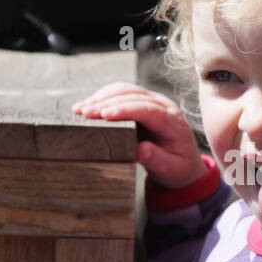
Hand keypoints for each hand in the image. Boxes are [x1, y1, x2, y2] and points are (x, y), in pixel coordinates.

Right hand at [71, 83, 206, 189]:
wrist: (182, 164)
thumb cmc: (177, 168)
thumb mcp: (171, 170)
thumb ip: (158, 160)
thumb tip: (142, 150)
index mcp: (173, 121)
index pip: (148, 109)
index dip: (125, 109)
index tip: (105, 115)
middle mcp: (164, 106)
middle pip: (133, 96)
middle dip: (107, 103)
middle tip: (84, 113)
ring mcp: (152, 101)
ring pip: (125, 91)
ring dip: (101, 97)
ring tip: (80, 109)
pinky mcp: (141, 102)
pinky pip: (121, 93)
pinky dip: (103, 98)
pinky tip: (87, 105)